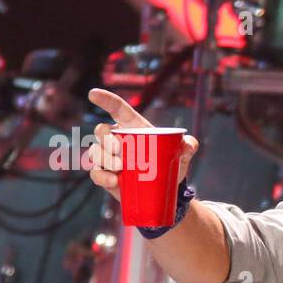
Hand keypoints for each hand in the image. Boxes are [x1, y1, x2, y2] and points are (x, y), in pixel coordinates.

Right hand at [85, 88, 197, 202]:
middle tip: (119, 149)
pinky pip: (96, 173)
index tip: (93, 94)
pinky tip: (113, 181)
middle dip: (106, 139)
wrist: (164, 189)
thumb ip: (188, 146)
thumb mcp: (182, 154)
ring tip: (120, 168)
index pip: (117, 109)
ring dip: (105, 158)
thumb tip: (189, 145)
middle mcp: (117, 139)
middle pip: (102, 131)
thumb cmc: (170, 163)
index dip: (105, 99)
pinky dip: (102, 176)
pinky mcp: (106, 174)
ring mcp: (109, 157)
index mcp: (133, 127)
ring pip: (96, 151)